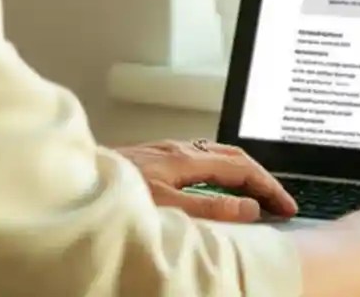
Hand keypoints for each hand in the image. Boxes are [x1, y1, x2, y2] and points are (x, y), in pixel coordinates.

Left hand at [115, 139, 297, 222]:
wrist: (72, 180)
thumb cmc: (113, 193)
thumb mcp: (165, 205)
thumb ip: (208, 208)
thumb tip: (249, 207)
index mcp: (187, 159)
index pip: (242, 169)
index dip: (269, 187)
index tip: (286, 207)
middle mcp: (181, 150)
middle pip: (235, 157)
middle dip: (262, 178)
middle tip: (281, 202)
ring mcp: (169, 151)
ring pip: (219, 156)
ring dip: (243, 174)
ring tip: (258, 194)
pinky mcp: (158, 158)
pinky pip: (203, 160)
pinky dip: (223, 172)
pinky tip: (217, 186)